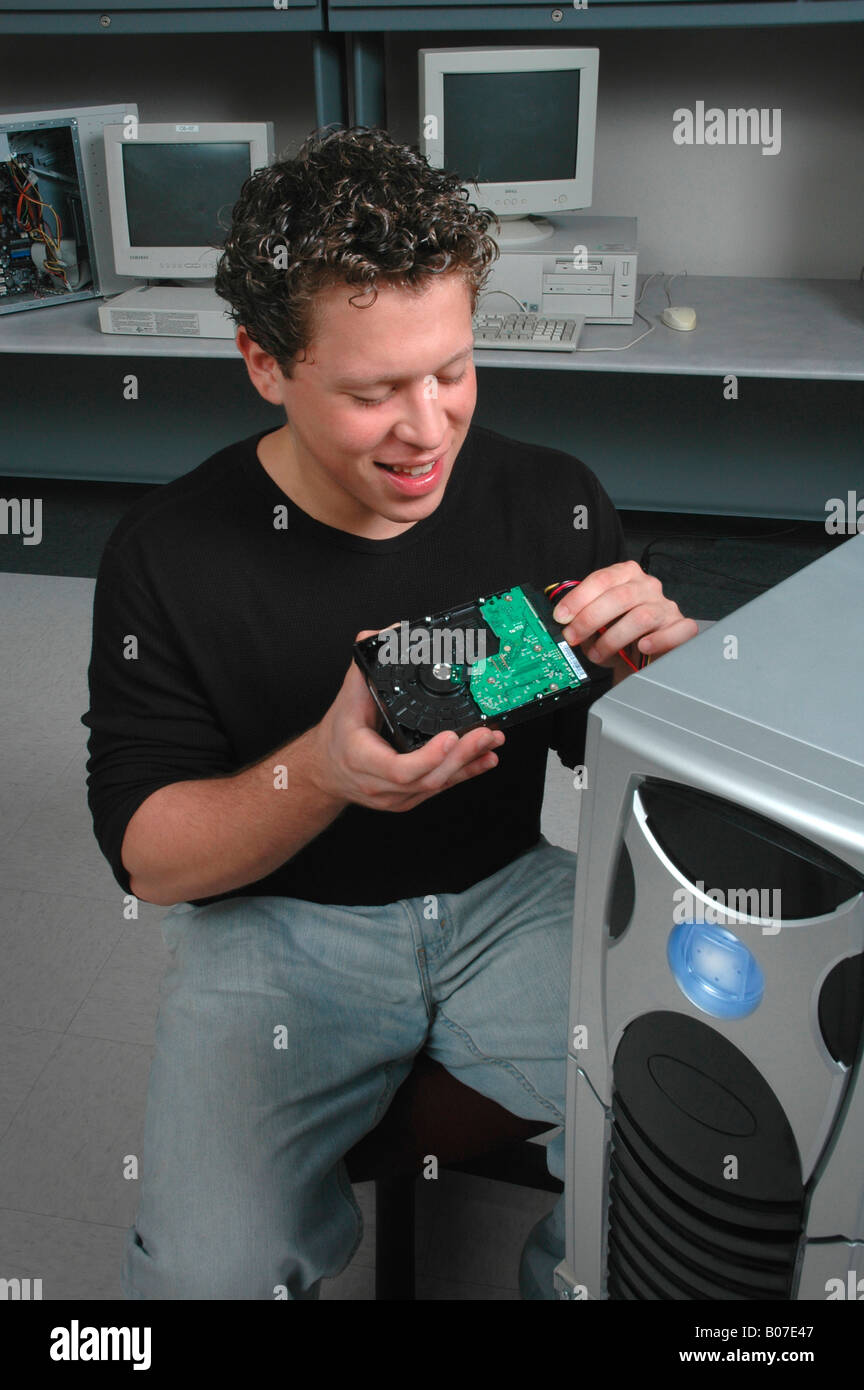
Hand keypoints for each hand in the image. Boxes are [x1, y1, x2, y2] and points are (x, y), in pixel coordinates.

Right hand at [308, 626, 505, 812]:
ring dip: (469, 763)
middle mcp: (380, 784)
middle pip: (427, 778)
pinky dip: (466, 772)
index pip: (399, 769)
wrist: (326, 768)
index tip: (450, 737)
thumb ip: (366, 666)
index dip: (429, 757)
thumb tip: (386, 634)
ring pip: (437, 785)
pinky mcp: (410, 797)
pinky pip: (440, 787)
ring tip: (491, 741)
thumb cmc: (338, 736)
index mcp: (362, 759)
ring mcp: (397, 796)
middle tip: (484, 735)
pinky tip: (485, 759)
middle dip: (461, 757)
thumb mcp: (346, 698)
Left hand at [552, 561, 698, 667]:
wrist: (642, 656)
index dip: (579, 598)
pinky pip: (675, 632)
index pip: (602, 579)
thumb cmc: (619, 634)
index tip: (562, 616)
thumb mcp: (598, 621)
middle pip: (620, 596)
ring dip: (613, 639)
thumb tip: (563, 623)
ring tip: (598, 653)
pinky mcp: (681, 627)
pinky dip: (657, 641)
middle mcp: (648, 587)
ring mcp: (666, 607)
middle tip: (573, 637)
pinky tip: (642, 647)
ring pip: (641, 617)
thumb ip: (583, 616)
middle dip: (590, 619)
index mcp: (626, 575)